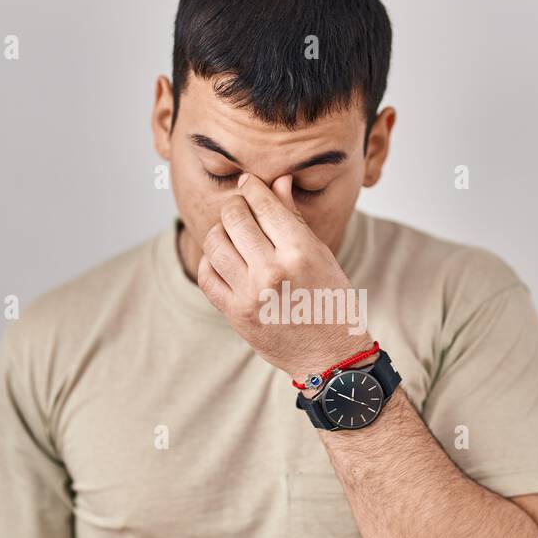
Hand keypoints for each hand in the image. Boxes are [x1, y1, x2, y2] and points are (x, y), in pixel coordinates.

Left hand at [196, 173, 370, 379]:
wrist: (329, 356)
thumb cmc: (331, 302)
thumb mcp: (321, 255)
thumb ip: (294, 217)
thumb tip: (277, 180)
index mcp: (300, 252)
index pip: (263, 203)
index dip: (251, 187)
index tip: (248, 184)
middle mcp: (272, 271)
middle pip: (234, 217)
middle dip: (235, 205)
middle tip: (240, 208)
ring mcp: (250, 294)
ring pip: (214, 243)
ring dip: (220, 232)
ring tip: (232, 235)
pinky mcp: (235, 314)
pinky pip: (206, 274)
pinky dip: (210, 261)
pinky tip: (224, 260)